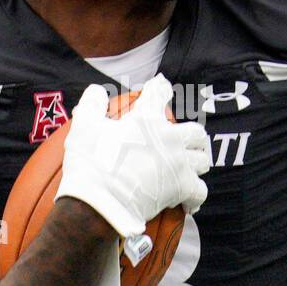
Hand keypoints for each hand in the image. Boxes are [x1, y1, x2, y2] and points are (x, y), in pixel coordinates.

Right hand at [55, 73, 210, 237]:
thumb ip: (92, 104)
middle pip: (195, 132)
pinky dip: (195, 196)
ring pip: (202, 160)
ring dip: (197, 163)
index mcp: (146, 119)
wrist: (100, 201)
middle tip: (186, 141)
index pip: (157, 95)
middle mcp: (170, 138)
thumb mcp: (84, 126)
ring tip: (191, 169)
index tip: (160, 83)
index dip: (159, 87)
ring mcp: (180, 164)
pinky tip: (189, 200)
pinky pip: (200, 191)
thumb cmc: (91, 162)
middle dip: (192, 136)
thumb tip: (97, 91)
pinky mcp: (183, 188)